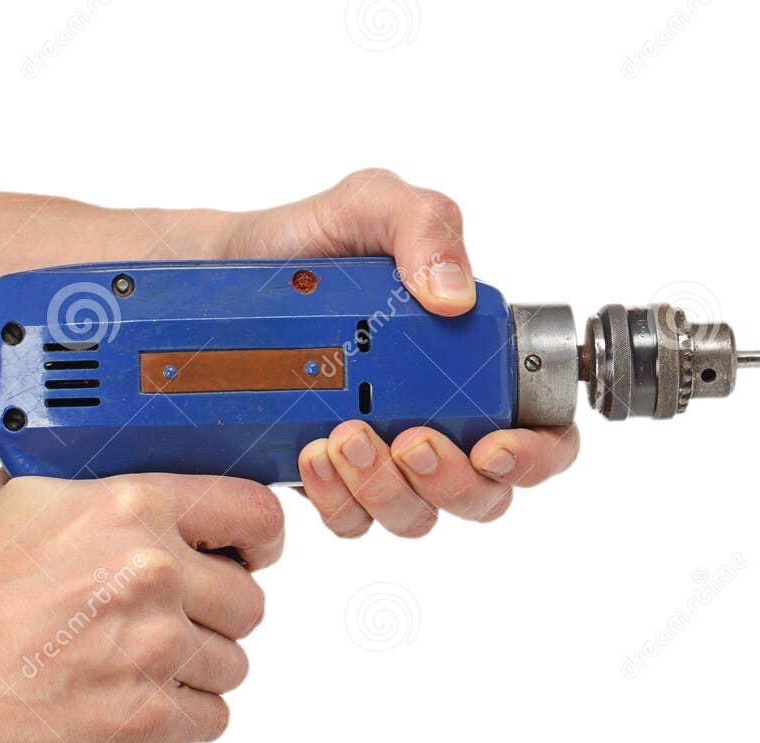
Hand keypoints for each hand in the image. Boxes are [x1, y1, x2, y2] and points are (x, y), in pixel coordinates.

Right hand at [0, 471, 281, 742]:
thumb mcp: (27, 502)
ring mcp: (154, 646)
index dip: (259, 544)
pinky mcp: (146, 713)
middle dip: (215, 619)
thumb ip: (99, 494)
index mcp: (133, 508)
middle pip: (249, 603)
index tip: (248, 558)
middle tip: (169, 626)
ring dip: (196, 672)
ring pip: (232, 664)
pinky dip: (183, 719)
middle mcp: (152, 572)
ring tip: (141, 668)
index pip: (255, 515)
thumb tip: (145, 493)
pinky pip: (212, 718)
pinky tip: (141, 704)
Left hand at [221, 168, 579, 536]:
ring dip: (386, 490)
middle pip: (482, 494)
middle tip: (410, 439)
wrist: (219, 278)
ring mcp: (385, 460)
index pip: (540, 431)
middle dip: (451, 480)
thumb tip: (453, 297)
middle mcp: (441, 420)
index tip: (493, 445)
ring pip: (415, 516)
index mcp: (473, 363)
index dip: (535, 455)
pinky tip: (311, 455)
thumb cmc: (310, 245)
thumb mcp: (369, 205)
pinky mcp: (331, 483)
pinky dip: (337, 501)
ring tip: (343, 437)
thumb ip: (424, 225)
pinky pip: (351, 521)